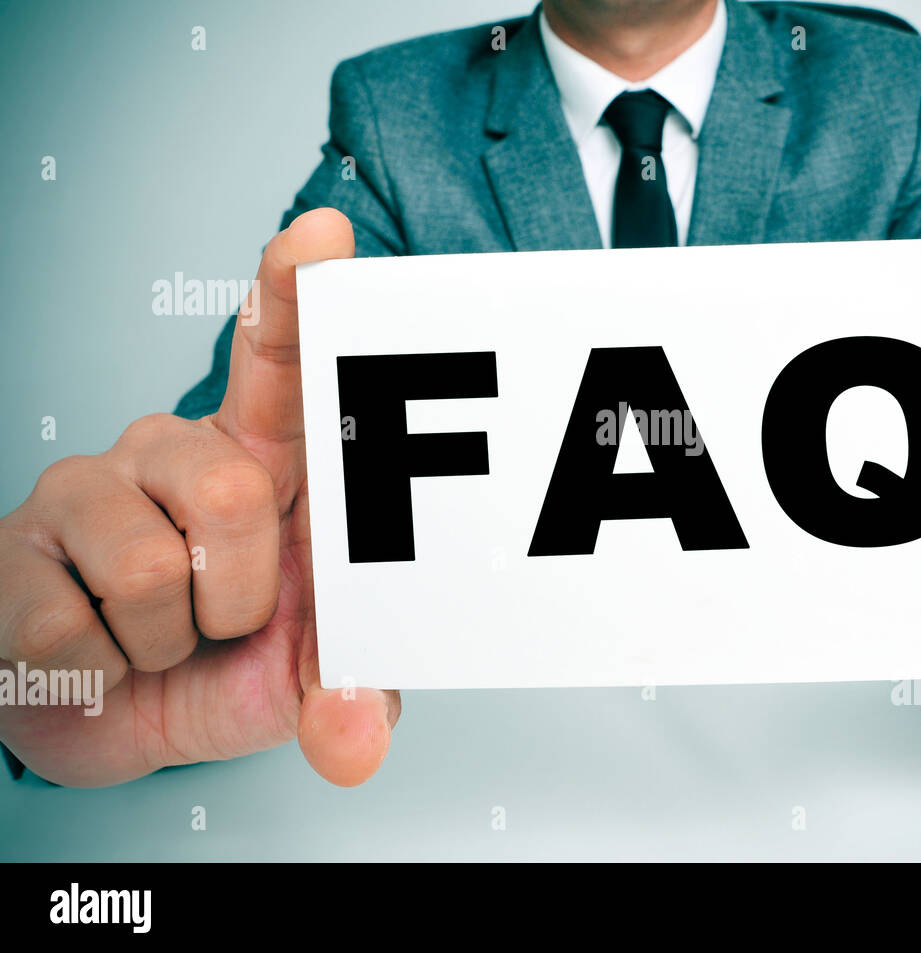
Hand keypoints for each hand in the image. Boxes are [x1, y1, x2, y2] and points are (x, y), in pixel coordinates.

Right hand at [0, 208, 399, 786]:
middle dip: (243, 592)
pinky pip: (73, 625)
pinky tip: (104, 650)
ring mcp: (88, 486)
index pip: (278, 356)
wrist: (127, 710)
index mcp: (262, 454)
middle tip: (229, 614)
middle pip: (228, 492)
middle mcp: (174, 448)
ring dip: (174, 636)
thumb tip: (355, 744)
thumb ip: (352, 689)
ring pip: (149, 567)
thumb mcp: (311, 670)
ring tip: (167, 632)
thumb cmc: (233, 658)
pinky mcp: (13, 547)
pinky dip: (104, 671)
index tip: (320, 237)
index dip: (293, 294)